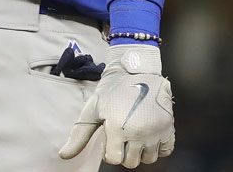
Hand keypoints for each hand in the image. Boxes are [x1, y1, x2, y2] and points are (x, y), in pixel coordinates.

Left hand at [59, 45, 173, 168]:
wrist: (136, 71)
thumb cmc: (111, 90)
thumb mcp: (92, 109)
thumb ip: (79, 135)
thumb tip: (63, 155)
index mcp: (117, 128)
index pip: (114, 160)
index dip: (109, 153)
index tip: (108, 140)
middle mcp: (139, 133)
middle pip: (131, 162)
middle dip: (123, 153)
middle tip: (120, 137)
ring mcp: (156, 131)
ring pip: (149, 159)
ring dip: (139, 152)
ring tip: (133, 136)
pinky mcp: (169, 128)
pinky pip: (166, 151)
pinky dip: (157, 148)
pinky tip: (147, 136)